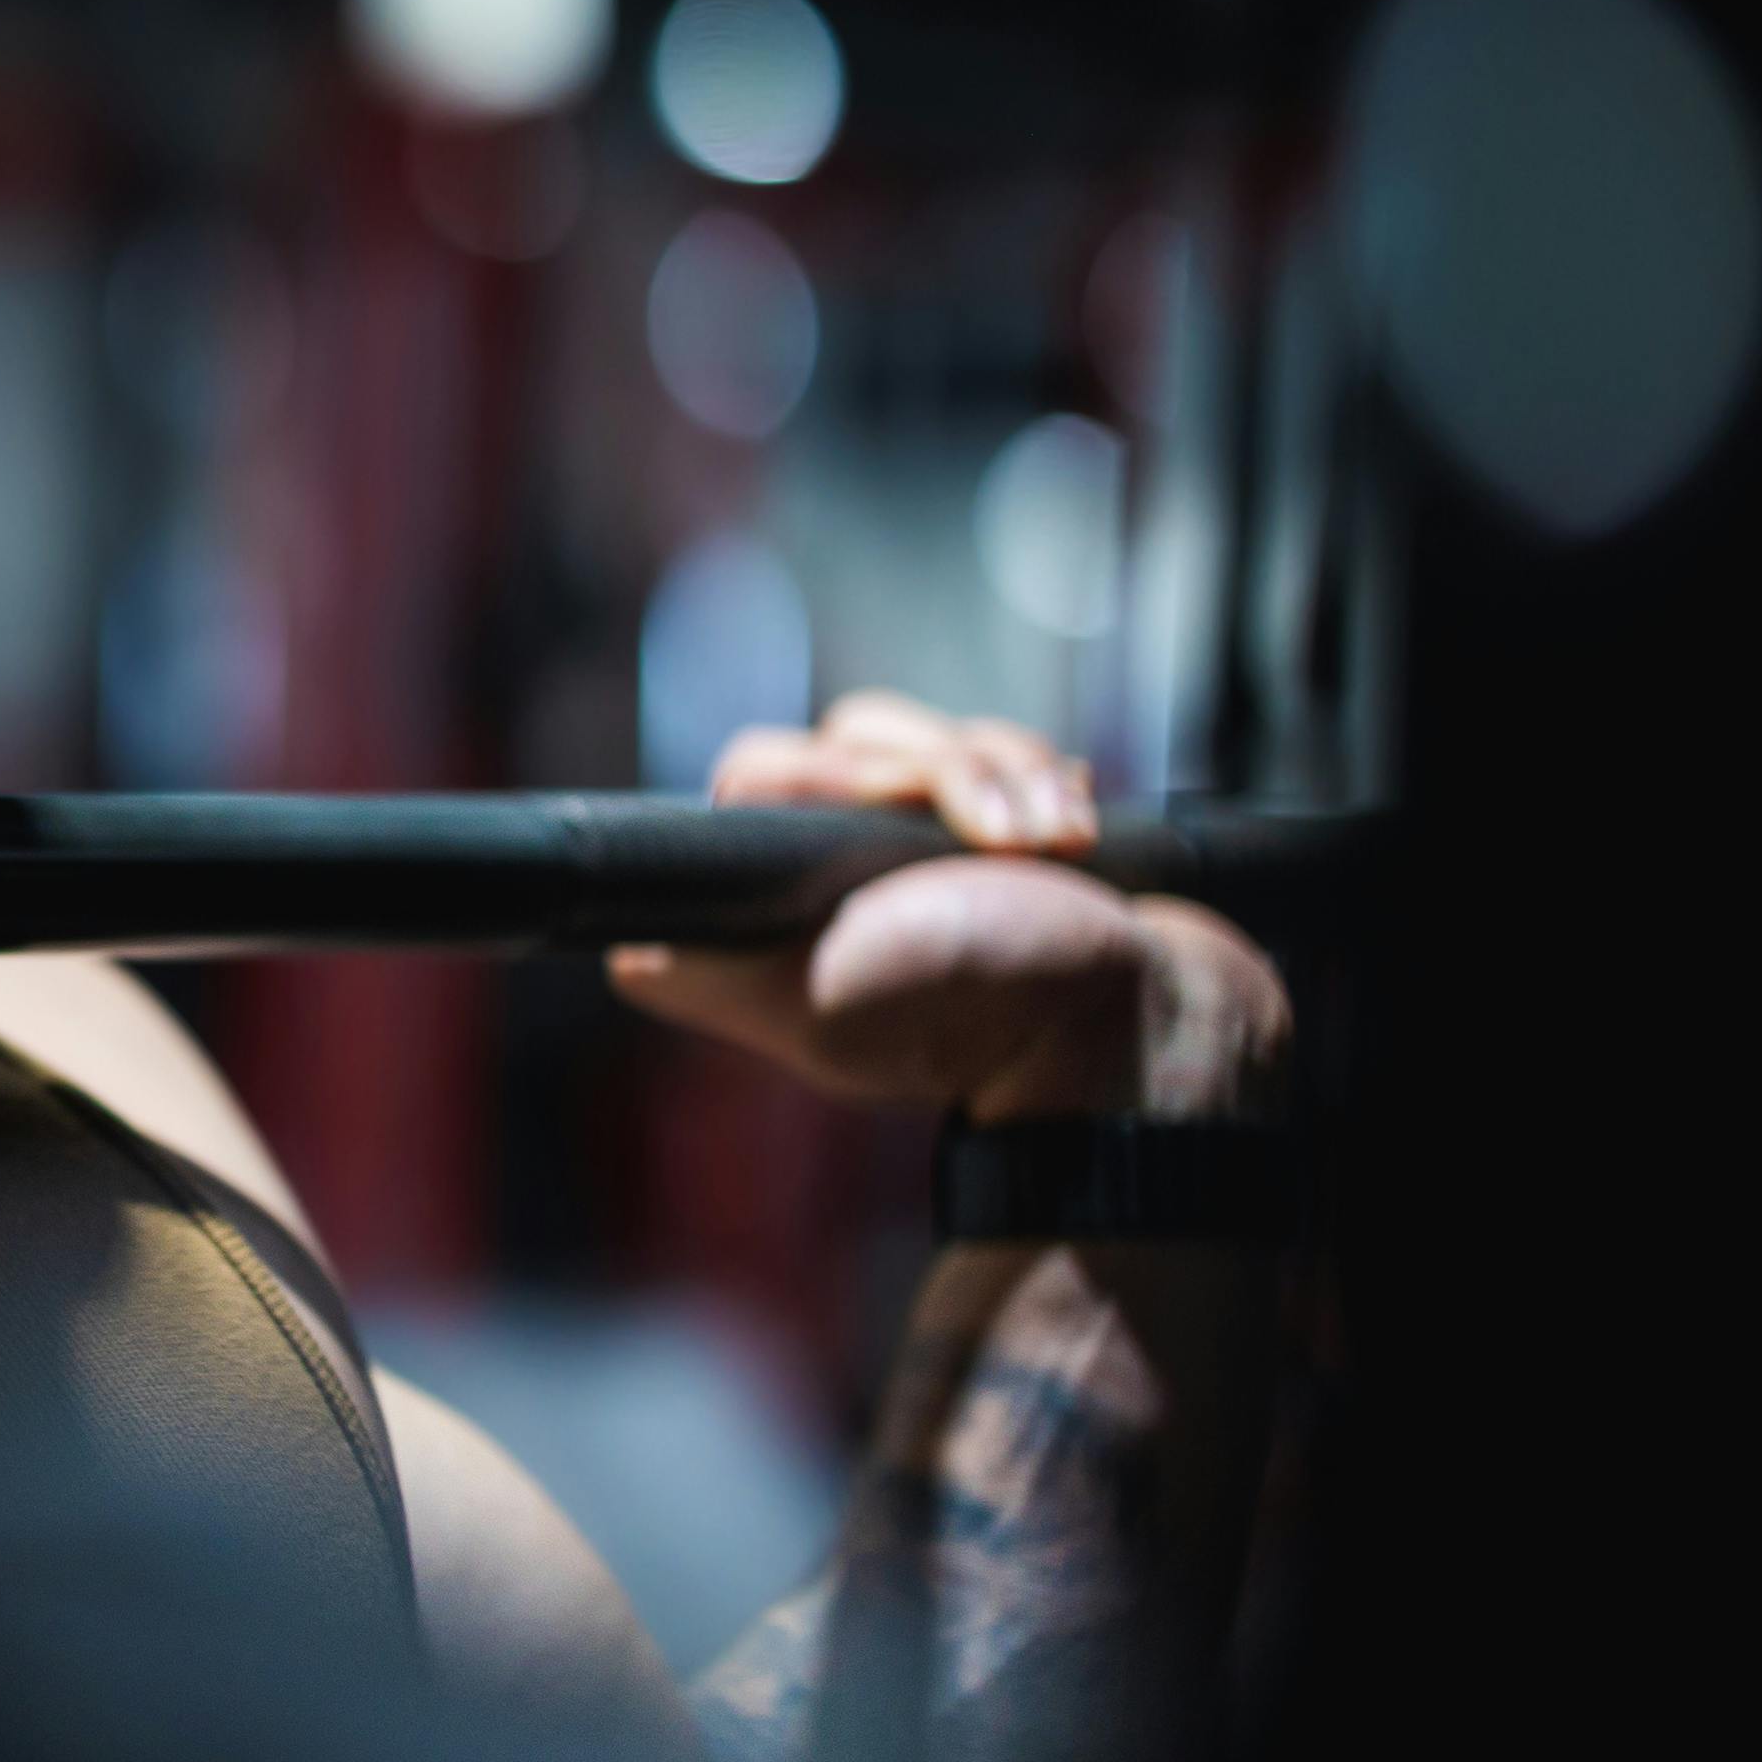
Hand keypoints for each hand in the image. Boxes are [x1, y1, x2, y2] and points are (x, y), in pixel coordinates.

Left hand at [609, 692, 1283, 1120]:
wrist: (1129, 1030)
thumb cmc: (976, 1017)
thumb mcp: (820, 1012)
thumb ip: (719, 977)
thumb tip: (631, 960)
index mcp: (780, 898)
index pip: (760, 769)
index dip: (824, 773)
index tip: (890, 808)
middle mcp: (840, 865)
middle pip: (859, 730)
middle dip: (943, 768)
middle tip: (1005, 839)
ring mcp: (925, 845)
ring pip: (939, 733)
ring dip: (1007, 771)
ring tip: (1055, 842)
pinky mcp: (1003, 828)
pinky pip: (1006, 749)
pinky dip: (1043, 775)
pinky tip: (1073, 828)